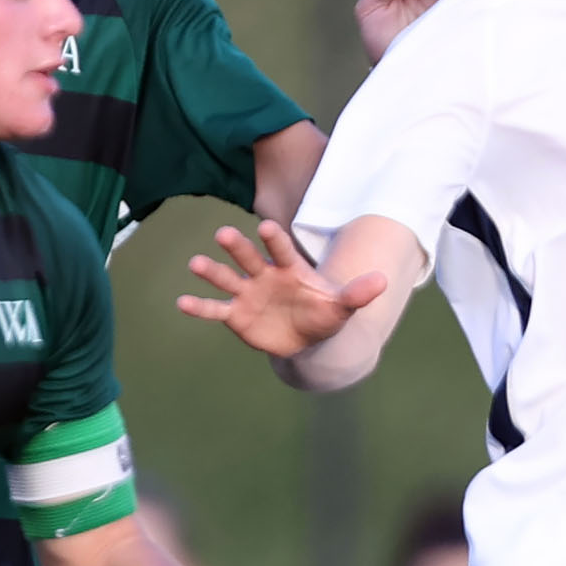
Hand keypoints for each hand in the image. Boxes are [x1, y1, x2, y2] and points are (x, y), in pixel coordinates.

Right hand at [177, 221, 387, 357]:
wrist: (307, 338)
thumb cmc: (324, 313)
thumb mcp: (343, 306)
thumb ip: (358, 293)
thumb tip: (383, 281)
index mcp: (290, 268)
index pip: (282, 250)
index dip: (275, 240)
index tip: (267, 227)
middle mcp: (264, 275)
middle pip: (248, 257)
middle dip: (237, 247)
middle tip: (223, 234)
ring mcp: (247, 293)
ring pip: (227, 279)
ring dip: (212, 272)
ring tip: (196, 263)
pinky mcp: (236, 314)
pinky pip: (215, 309)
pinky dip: (199, 307)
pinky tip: (182, 302)